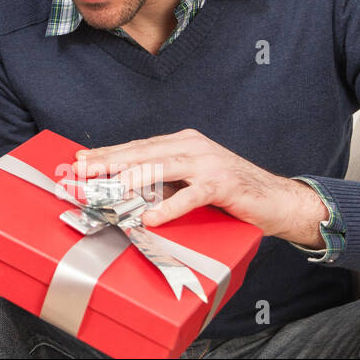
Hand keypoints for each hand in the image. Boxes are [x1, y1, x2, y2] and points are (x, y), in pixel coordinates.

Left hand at [76, 128, 328, 244]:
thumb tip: (124, 188)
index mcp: (182, 142)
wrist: (278, 201)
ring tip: (111, 187)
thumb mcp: (190, 181)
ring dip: (134, 177)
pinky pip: (192, 195)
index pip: (137, 147)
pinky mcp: (223, 185)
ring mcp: (208, 164)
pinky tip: (152, 217)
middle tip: (84, 170)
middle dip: (111, 161)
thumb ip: (164, 180)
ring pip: (163, 167)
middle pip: (144, 152)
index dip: (109, 153)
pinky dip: (170, 207)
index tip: (81, 160)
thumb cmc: (230, 193)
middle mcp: (193, 147)